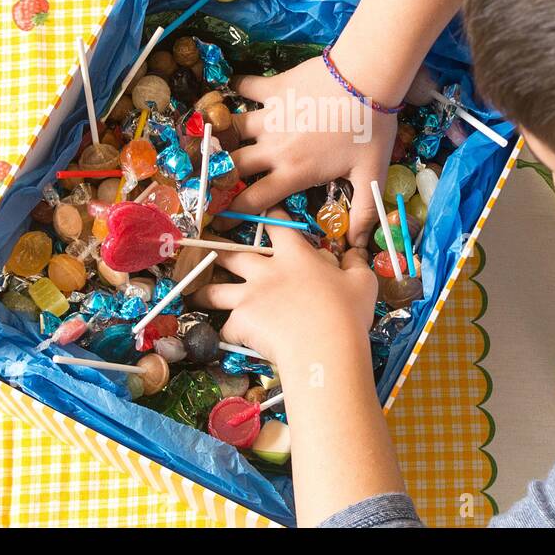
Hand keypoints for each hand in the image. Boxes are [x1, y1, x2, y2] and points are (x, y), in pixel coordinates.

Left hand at [187, 207, 378, 367]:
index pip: (277, 225)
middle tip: (204, 243)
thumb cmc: (347, 311)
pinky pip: (227, 326)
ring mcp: (249, 295)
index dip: (269, 214)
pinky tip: (228, 336)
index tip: (263, 209)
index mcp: (295, 255)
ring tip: (192, 291)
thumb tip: (356, 252)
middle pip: (233, 253)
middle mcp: (266, 270)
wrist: (324, 346)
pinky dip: (228, 331)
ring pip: (215, 289)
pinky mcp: (242, 321)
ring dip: (203, 290)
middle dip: (216, 247)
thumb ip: (355, 264)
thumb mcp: (362, 282)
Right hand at [226, 55, 397, 244]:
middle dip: (218, 177)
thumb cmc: (369, 129)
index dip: (234, 213)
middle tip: (208, 181)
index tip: (220, 221)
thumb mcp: (371, 174)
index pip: (254, 199)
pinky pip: (246, 86)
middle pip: (234, 166)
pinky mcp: (273, 88)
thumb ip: (364, 212)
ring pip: (232, 129)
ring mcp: (269, 115)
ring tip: (213, 139)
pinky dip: (237, 87)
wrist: (365, 78)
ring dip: (222, 135)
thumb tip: (359, 244)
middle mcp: (273, 147)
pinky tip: (232, 88)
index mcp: (293, 171)